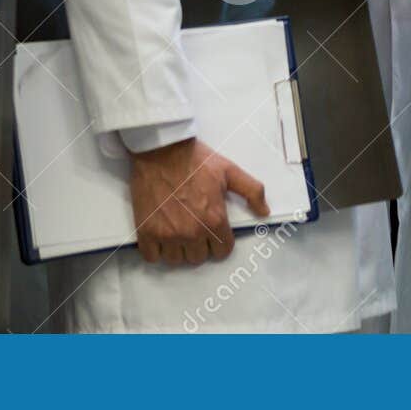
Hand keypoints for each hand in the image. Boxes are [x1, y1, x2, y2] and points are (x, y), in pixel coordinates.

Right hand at [127, 137, 268, 265]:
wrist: (161, 149)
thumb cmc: (195, 159)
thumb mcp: (230, 170)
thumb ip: (252, 191)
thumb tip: (264, 211)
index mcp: (214, 219)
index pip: (223, 250)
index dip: (220, 241)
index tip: (213, 231)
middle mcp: (192, 231)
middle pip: (199, 257)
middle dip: (199, 245)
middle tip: (193, 226)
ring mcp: (168, 233)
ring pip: (176, 260)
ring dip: (177, 249)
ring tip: (177, 230)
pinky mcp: (146, 231)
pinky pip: (151, 257)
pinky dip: (155, 250)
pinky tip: (159, 235)